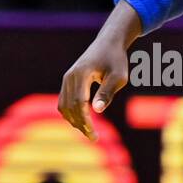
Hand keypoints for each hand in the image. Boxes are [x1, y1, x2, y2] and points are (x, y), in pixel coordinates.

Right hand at [59, 0, 140, 140]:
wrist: (108, 44)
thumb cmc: (116, 60)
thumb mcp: (118, 77)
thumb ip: (107, 92)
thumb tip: (97, 111)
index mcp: (81, 75)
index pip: (79, 103)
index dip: (85, 120)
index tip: (94, 134)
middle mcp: (69, 77)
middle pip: (69, 106)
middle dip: (79, 124)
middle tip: (94, 138)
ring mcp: (66, 79)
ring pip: (64, 105)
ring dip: (74, 121)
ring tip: (90, 133)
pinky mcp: (68, 81)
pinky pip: (64, 101)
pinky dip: (71, 114)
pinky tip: (83, 123)